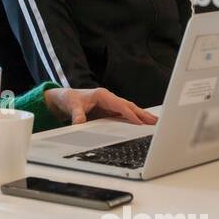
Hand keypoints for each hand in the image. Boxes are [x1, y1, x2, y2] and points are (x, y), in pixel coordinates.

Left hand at [43, 87, 157, 125]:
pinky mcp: (109, 111)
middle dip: (142, 114)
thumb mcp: (71, 106)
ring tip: (154, 123)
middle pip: (129, 106)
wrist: (64, 99)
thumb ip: (76, 114)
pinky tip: (143, 123)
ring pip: (129, 110)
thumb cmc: (69, 99)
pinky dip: (135, 118)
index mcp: (102, 95)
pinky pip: (125, 114)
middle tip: (155, 122)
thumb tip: (79, 122)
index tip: (138, 121)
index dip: (129, 113)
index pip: (119, 105)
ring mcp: (110, 105)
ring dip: (141, 116)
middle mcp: (109, 99)